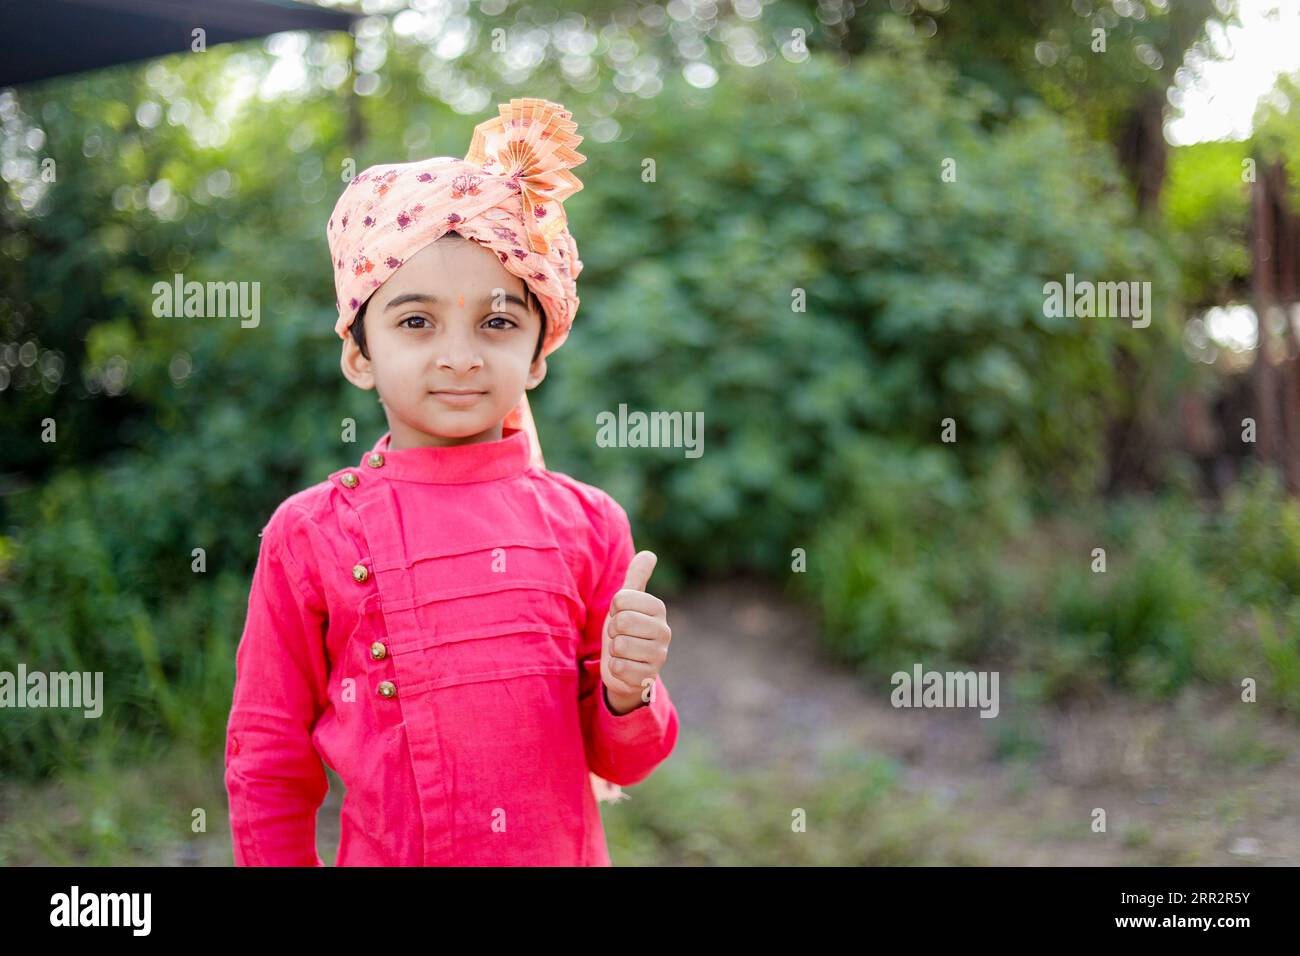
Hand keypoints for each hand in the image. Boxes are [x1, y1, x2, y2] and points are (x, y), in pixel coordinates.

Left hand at [601, 551, 670, 714]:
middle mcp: (664, 631)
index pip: (621, 599)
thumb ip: (636, 578)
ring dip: (614, 651)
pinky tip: (625, 668)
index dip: (613, 609)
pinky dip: (614, 669)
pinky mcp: (649, 677)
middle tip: (621, 636)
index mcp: (658, 608)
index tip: (620, 616)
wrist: (627, 669)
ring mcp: (659, 655)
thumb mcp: (628, 603)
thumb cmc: (626, 630)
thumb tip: (649, 553)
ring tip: (623, 652)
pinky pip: (618, 667)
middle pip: (620, 621)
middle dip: (612, 630)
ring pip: (619, 645)